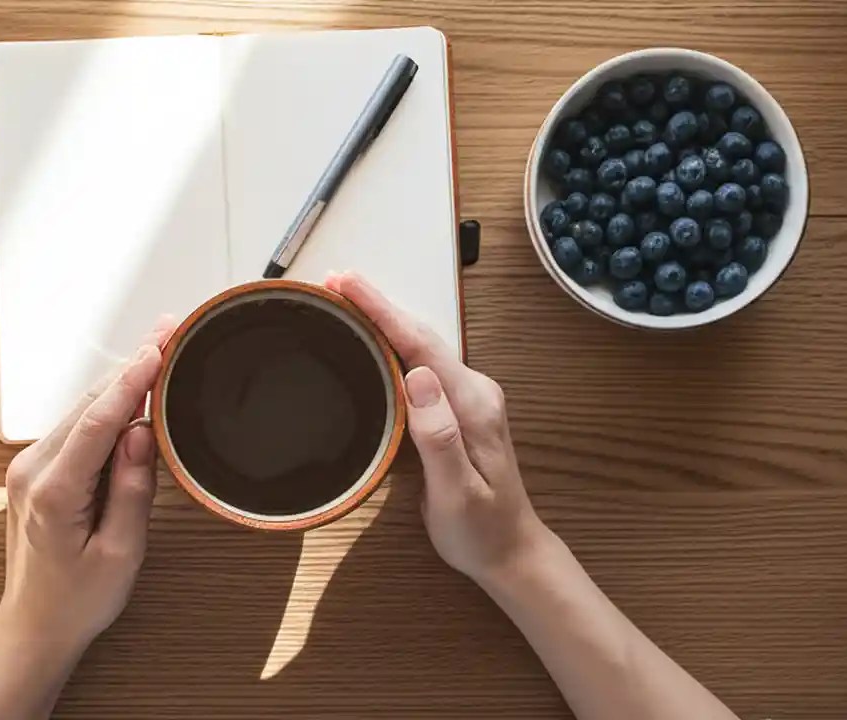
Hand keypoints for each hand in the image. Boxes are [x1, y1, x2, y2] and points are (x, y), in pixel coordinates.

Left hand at [0, 318, 173, 651]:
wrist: (34, 626)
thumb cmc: (78, 599)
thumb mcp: (121, 552)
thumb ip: (133, 489)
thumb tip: (142, 433)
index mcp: (53, 492)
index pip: (97, 422)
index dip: (131, 381)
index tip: (158, 347)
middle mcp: (33, 470)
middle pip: (89, 405)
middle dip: (131, 367)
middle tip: (170, 330)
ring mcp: (29, 467)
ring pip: (83, 411)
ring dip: (122, 382)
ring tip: (160, 348)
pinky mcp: (36, 470)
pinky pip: (77, 427)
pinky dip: (107, 406)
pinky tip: (135, 389)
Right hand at [326, 272, 552, 584]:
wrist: (512, 554)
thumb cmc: (480, 530)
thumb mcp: (456, 491)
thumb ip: (439, 436)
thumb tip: (418, 377)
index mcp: (472, 405)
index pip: (422, 346)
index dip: (382, 312)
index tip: (346, 284)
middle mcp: (475, 392)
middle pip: (421, 337)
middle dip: (378, 306)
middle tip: (334, 283)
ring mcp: (469, 398)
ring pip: (421, 347)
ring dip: (384, 322)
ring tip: (345, 302)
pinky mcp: (459, 409)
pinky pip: (422, 365)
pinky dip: (393, 345)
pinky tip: (373, 342)